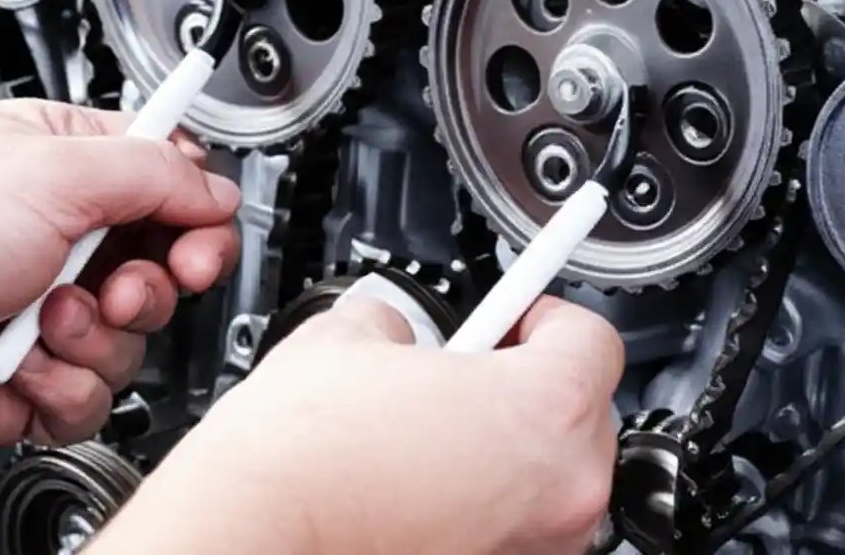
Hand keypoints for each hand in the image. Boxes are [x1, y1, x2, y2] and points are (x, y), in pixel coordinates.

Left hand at [0, 100, 240, 450]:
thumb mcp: (53, 169)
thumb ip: (156, 172)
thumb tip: (218, 191)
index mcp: (70, 166)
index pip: (172, 185)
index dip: (198, 214)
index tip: (197, 236)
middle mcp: (65, 238)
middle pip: (168, 267)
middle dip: (152, 284)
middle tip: (119, 284)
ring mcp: (52, 309)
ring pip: (138, 337)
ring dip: (96, 334)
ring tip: (43, 318)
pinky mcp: (37, 375)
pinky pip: (97, 393)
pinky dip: (65, 383)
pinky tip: (23, 360)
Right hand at [89, 295, 623, 554]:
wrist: (251, 540)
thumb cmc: (297, 462)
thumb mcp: (348, 335)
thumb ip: (403, 322)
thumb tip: (403, 334)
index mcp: (543, 410)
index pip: (593, 338)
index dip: (547, 314)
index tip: (519, 313)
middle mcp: (562, 490)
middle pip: (583, 412)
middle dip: (528, 384)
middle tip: (466, 373)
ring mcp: (538, 547)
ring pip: (554, 475)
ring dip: (512, 449)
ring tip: (435, 437)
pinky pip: (520, 525)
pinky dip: (489, 504)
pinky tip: (426, 488)